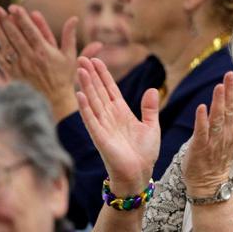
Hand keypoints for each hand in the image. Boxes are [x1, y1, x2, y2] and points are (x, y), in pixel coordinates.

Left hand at [0, 5, 101, 120]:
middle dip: (6, 21)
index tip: (13, 7)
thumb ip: (69, 36)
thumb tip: (74, 18)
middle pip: (16, 37)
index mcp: (45, 52)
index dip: (22, 19)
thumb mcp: (70, 55)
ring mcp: (22, 67)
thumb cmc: (65, 75)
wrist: (57, 98)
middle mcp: (32, 58)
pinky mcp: (15, 76)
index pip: (31, 31)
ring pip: (7, 47)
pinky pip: (2, 63)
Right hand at [76, 56, 159, 193]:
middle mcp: (109, 117)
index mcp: (121, 112)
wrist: (140, 174)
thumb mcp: (151, 126)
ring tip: (80, 69)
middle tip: (82, 57)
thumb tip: (152, 89)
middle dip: (91, 74)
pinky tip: (80, 94)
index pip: (110, 89)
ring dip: (86, 86)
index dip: (103, 74)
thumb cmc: (144, 153)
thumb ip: (149, 108)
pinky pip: (91, 120)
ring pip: (93, 101)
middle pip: (98, 91)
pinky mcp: (100, 138)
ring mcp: (103, 126)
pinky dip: (85, 108)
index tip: (96, 59)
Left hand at [183, 70, 232, 197]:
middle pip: (231, 110)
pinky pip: (202, 133)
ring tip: (220, 86)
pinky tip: (202, 107)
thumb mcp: (229, 137)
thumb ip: (230, 118)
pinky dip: (202, 120)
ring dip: (219, 102)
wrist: (209, 184)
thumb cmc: (217, 158)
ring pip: (218, 119)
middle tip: (231, 73)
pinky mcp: (200, 149)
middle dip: (232, 90)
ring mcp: (214, 142)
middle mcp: (226, 135)